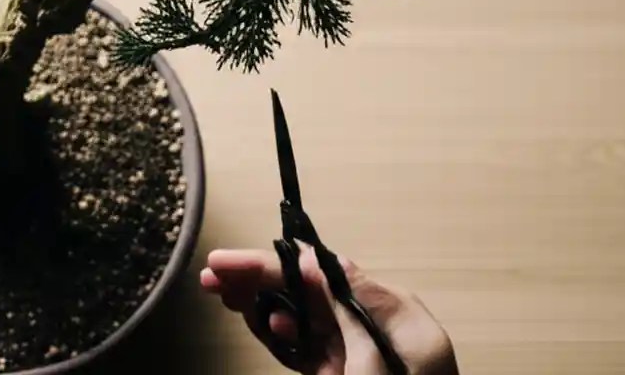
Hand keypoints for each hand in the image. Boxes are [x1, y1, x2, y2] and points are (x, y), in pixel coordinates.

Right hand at [201, 247, 457, 374]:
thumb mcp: (411, 343)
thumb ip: (365, 302)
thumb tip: (319, 261)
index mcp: (377, 305)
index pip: (317, 272)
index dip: (273, 264)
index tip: (235, 260)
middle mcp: (354, 322)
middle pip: (296, 291)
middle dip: (254, 278)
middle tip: (212, 272)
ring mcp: (340, 350)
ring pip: (288, 316)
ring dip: (255, 301)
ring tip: (221, 289)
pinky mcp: (330, 373)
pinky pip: (293, 349)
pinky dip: (271, 333)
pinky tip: (253, 319)